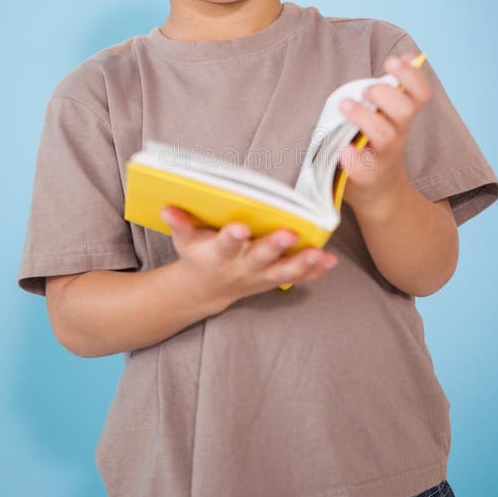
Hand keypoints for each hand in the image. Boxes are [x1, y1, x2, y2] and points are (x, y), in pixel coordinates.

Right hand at [160, 206, 337, 307]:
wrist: (207, 290)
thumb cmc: (199, 256)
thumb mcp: (185, 241)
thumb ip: (180, 224)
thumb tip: (167, 206)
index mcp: (218, 255)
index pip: (225, 245)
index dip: (232, 237)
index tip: (240, 227)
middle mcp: (242, 267)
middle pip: (260, 258)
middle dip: (274, 247)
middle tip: (289, 233)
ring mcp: (261, 276)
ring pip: (284, 271)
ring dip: (302, 263)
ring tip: (319, 254)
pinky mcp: (274, 279)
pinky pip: (297, 278)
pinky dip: (314, 272)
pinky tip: (330, 261)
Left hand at [337, 54, 430, 212]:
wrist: (379, 193)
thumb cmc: (378, 145)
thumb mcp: (390, 116)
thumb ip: (396, 89)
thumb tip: (409, 57)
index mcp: (404, 119)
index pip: (420, 94)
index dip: (410, 75)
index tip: (391, 62)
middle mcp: (398, 136)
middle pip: (403, 111)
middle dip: (384, 94)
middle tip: (364, 91)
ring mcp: (383, 157)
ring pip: (385, 136)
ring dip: (364, 117)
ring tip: (344, 106)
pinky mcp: (366, 177)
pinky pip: (362, 169)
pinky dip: (353, 159)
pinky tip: (343, 150)